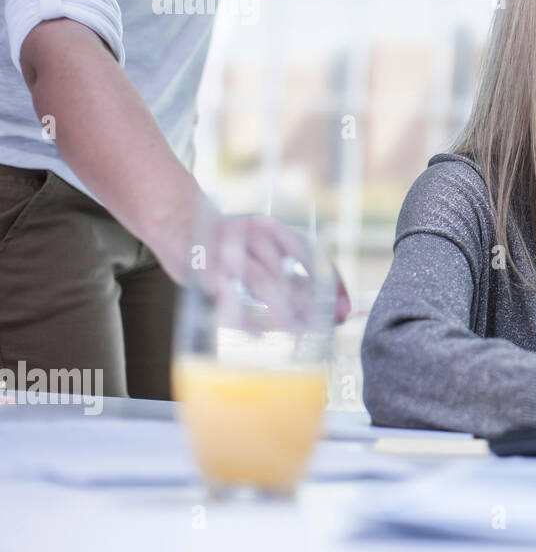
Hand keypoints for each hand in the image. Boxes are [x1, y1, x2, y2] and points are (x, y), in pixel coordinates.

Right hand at [185, 214, 351, 325]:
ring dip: (283, 309)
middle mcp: (252, 234)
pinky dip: (243, 317)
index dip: (331, 280)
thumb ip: (288, 275)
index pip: (311, 253)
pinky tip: (258, 335)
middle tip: (326, 327)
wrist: (173, 216)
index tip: (346, 307)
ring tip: (299, 332)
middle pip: (290, 271)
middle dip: (311, 301)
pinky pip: (228, 295)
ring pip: (262, 281)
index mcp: (272, 228)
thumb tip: (327, 306)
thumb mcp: (260, 251)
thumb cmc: (226, 244)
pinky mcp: (205, 267)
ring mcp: (228, 249)